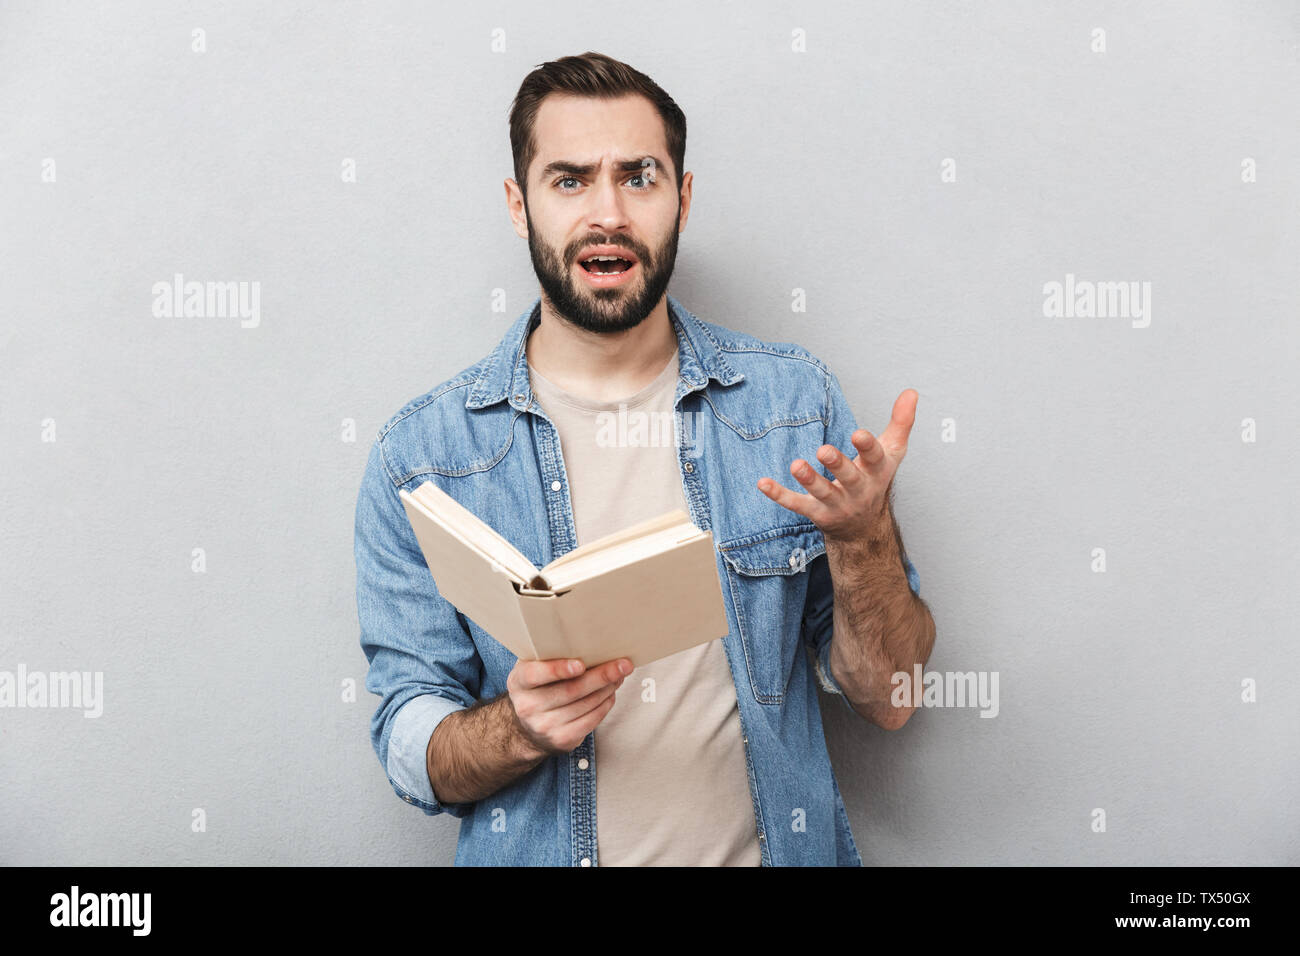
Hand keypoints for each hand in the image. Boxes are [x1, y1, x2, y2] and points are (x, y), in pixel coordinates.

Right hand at [505, 656, 631, 757]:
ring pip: (585, 705)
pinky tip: (611, 693)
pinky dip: (605, 705)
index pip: (535, 675)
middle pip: (570, 690)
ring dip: (608, 689)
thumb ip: (551, 656)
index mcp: (519, 682)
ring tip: (620, 675)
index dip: (558, 670)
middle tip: (622, 665)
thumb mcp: (533, 668)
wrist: (527, 728)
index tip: (580, 664)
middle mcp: (528, 707)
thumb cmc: (538, 687)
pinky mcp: (561, 740)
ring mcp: (544, 726)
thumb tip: (592, 644)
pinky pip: (590, 721)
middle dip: (601, 676)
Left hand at [756, 389, 917, 545]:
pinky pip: (797, 504)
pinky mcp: (816, 512)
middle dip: (837, 464)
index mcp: (875, 471)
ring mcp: (836, 503)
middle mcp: (857, 489)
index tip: (859, 434)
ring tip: (796, 465)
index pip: (873, 458)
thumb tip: (911, 391)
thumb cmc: (875, 480)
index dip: (867, 447)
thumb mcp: (892, 453)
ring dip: (809, 480)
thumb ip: (901, 422)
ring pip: (822, 492)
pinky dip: (780, 495)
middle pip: (848, 477)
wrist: (864, 529)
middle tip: (824, 451)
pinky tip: (763, 483)